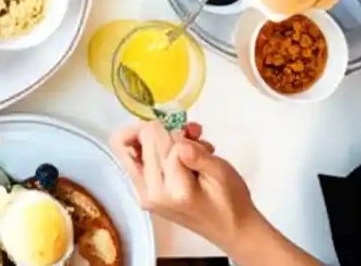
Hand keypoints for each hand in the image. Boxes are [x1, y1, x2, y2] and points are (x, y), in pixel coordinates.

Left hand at [112, 121, 261, 252]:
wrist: (231, 230)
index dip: (175, 132)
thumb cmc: (231, 203)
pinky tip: (185, 152)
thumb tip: (179, 141)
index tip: (193, 134)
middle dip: (161, 129)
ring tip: (192, 144)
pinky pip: (139, 157)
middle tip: (191, 134)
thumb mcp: (221, 173)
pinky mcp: (145, 190)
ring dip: (159, 137)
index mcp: (168, 191)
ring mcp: (143, 193)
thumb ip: (197, 156)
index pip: (155, 142)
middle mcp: (148, 192)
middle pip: (134, 142)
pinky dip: (158, 147)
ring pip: (130, 147)